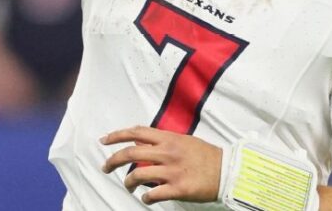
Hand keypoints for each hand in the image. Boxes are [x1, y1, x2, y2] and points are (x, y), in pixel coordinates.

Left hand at [100, 126, 221, 204]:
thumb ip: (163, 140)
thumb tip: (140, 141)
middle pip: (130, 153)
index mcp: (169, 138)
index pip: (136, 132)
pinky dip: (145, 197)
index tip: (104, 140)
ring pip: (138, 175)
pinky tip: (146, 198)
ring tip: (128, 186)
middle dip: (113, 160)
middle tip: (105, 167)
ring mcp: (172, 171)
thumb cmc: (206, 156)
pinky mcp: (178, 188)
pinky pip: (153, 194)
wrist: (227, 171)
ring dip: (127, 182)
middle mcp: (167, 152)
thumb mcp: (183, 141)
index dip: (117, 135)